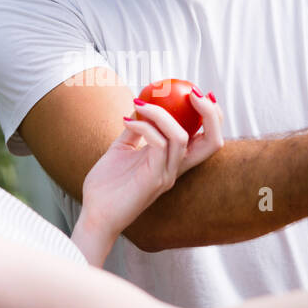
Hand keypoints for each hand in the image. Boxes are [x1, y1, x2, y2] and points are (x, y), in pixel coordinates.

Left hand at [80, 88, 223, 238]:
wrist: (93, 214)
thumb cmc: (106, 185)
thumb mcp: (123, 149)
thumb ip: (135, 130)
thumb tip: (139, 104)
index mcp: (174, 161)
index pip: (208, 138)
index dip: (211, 115)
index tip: (195, 93)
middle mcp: (177, 169)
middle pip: (213, 141)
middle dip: (210, 113)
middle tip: (193, 93)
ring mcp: (167, 175)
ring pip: (181, 137)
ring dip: (162, 114)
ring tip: (141, 104)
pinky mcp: (154, 180)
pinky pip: (159, 144)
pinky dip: (145, 126)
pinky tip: (128, 121)